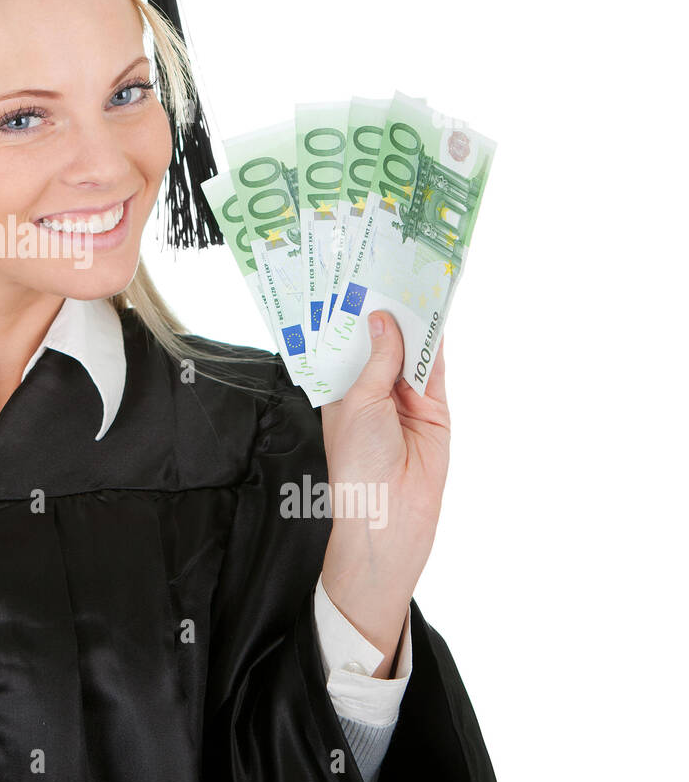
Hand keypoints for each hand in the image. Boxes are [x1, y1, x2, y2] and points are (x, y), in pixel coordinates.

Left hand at [318, 310, 449, 675]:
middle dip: (386, 313)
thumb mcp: (361, 402)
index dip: (352, 318)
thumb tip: (382, 318)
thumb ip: (378, 360)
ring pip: (413, 352)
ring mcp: (406, 399)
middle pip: (383, 343)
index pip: (348, 346)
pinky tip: (437, 315)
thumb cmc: (359, 462)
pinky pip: (438, 370)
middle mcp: (373, 391)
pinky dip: (439, 344)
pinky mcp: (436, 408)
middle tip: (388, 269)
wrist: (391, 512)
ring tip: (415, 281)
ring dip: (415, 323)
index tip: (354, 281)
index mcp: (342, 390)